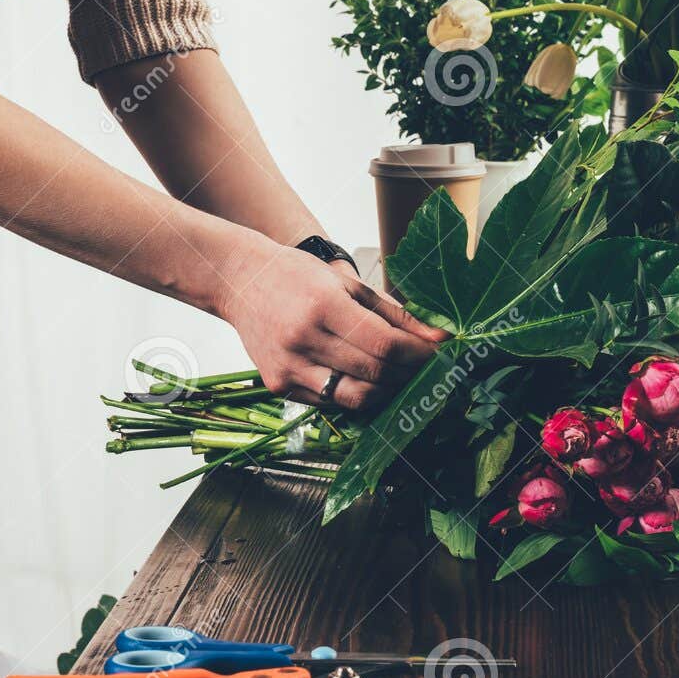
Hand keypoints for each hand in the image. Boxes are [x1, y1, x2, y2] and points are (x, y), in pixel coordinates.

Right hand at [215, 239, 446, 410]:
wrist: (240, 281)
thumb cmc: (297, 276)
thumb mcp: (348, 283)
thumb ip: (394, 312)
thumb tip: (437, 338)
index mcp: (324, 305)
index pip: (384, 344)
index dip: (418, 354)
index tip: (438, 354)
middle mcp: (303, 339)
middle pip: (373, 373)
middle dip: (408, 374)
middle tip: (424, 368)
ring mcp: (288, 366)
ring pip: (354, 397)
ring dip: (385, 391)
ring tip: (398, 377)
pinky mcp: (278, 385)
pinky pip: (329, 401)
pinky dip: (354, 394)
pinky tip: (363, 379)